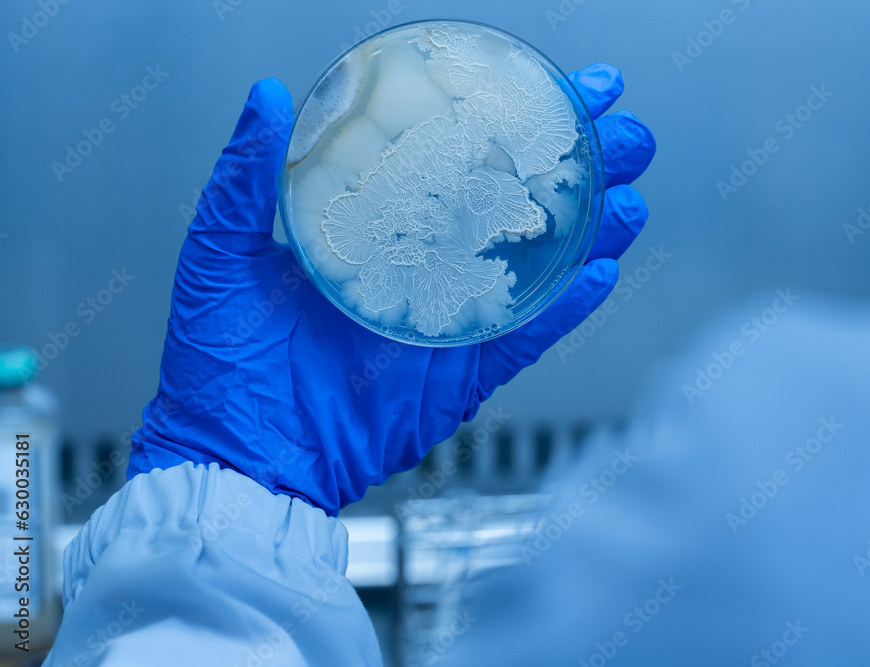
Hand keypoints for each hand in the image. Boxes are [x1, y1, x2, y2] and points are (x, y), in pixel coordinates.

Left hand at [128, 65, 655, 514]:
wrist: (239, 451)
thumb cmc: (220, 360)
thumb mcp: (222, 252)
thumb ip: (246, 177)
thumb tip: (271, 98)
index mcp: (375, 227)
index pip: (452, 158)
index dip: (503, 118)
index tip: (549, 81)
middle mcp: (422, 265)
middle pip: (513, 205)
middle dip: (574, 165)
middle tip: (619, 132)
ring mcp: (449, 317)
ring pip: (536, 265)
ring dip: (588, 227)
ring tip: (628, 190)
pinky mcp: (463, 371)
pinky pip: (526, 335)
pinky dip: (567, 306)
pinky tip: (600, 269)